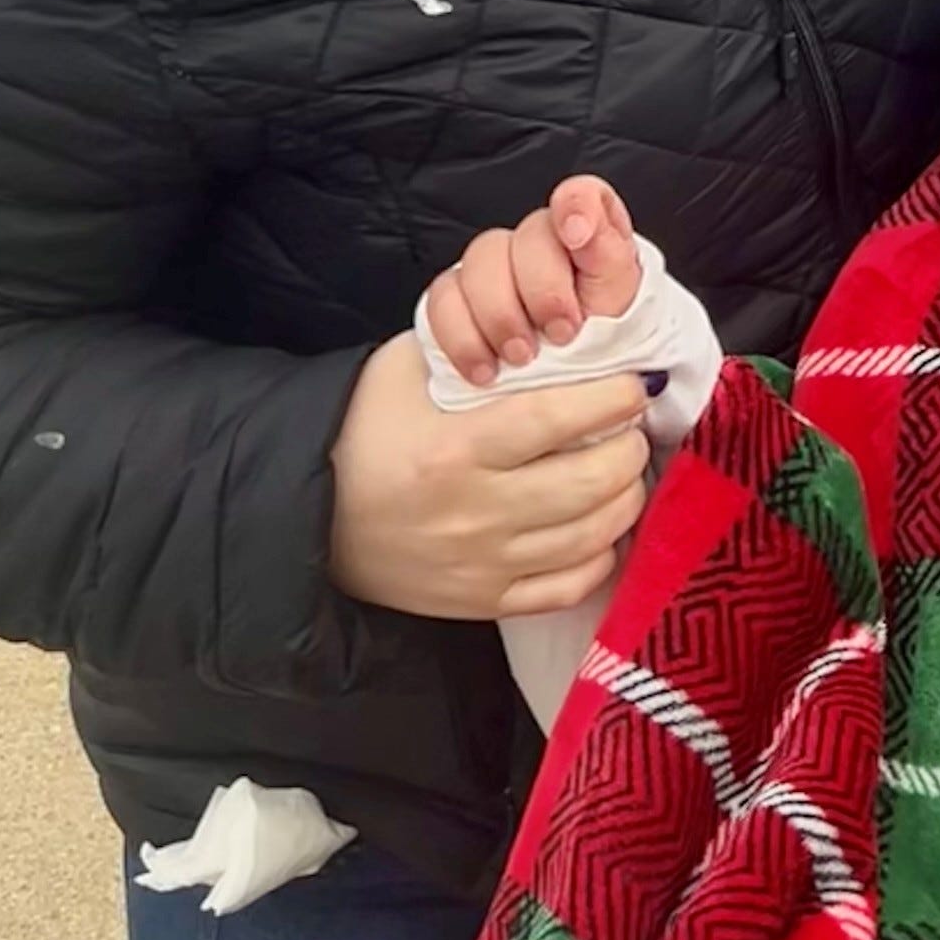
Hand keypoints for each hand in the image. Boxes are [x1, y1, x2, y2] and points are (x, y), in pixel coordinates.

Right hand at [329, 339, 652, 620]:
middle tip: (630, 427)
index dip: (612, 400)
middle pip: (591, 482)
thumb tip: (551, 337)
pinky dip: (601, 554)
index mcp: (455, 451)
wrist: (305, 519)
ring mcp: (482, 565)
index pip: (558, 420)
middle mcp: (474, 514)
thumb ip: (472, 346)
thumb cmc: (360, 433)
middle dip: (629, 447)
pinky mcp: (482, 602)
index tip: (634, 386)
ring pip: (592, 535)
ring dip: (625, 497)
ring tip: (622, 470)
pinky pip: (569, 587)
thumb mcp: (402, 372)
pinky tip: (599, 525)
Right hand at [424, 174, 642, 389]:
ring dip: (500, 314)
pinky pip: (443, 299)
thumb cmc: (603, 340)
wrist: (568, 388)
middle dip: (543, 289)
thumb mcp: (621, 303)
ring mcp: (494, 266)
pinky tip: (485, 368)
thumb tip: (583, 228)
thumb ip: (608, 257)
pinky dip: (463, 337)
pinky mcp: (456, 297)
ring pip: (479, 261)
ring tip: (522, 357)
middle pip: (526, 235)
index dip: (576, 204)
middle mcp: (539, 242)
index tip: (577, 236)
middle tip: (561, 334)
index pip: (581, 194)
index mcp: (589, 234)